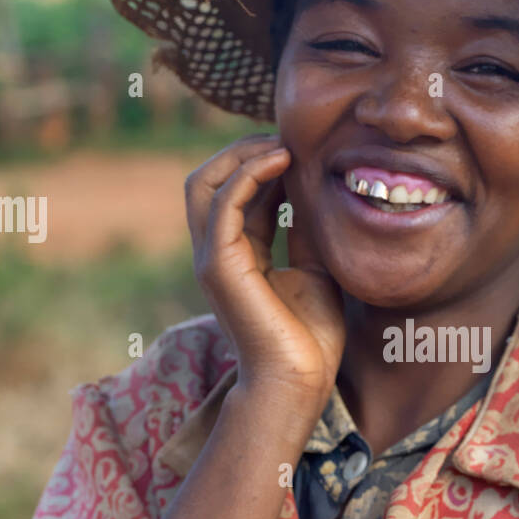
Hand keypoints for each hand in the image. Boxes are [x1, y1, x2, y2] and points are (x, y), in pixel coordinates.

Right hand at [185, 134, 344, 408]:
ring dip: (242, 153)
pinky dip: (249, 172)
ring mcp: (212, 258)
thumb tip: (312, 191)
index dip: (261, 161)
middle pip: (206, 178)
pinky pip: (223, 201)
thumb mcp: (314, 268)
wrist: (300, 380)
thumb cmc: (310, 337)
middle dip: (243, 149)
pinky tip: (283, 159)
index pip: (234, 190)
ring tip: (284, 144)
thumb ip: (304, 231)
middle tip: (287, 138)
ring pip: (204, 181)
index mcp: (236, 253)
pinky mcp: (219, 264)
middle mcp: (216, 252)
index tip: (299, 147)